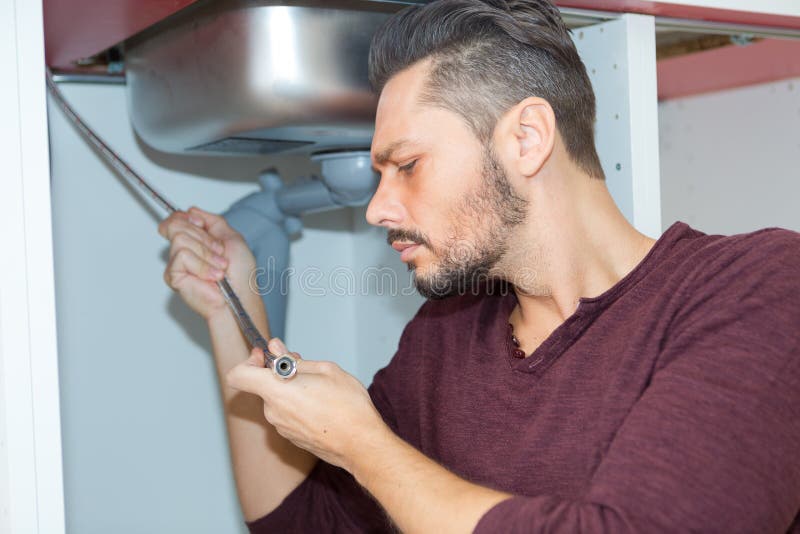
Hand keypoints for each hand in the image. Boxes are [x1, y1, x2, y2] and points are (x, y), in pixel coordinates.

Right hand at [159, 206, 257, 321]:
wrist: (240, 295)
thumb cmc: (240, 274)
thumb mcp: (231, 237)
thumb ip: (212, 221)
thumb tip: (192, 210)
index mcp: (196, 240)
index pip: (176, 219)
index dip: (186, 217)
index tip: (200, 223)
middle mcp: (185, 250)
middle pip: (177, 225)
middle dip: (204, 238)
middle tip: (219, 254)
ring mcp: (178, 262)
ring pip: (180, 239)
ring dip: (206, 253)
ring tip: (218, 267)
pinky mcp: (173, 275)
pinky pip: (182, 256)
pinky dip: (202, 265)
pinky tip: (211, 276)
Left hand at [226, 338, 390, 471]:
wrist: (361, 444)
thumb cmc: (348, 407)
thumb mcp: (326, 370)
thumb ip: (295, 360)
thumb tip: (277, 349)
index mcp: (276, 391)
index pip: (239, 375)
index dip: (248, 362)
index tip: (265, 357)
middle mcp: (273, 412)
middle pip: (263, 387)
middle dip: (280, 374)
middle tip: (302, 365)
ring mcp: (282, 428)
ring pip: (278, 401)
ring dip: (292, 390)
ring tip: (320, 388)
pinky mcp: (292, 438)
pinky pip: (288, 415)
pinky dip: (298, 406)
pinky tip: (322, 405)